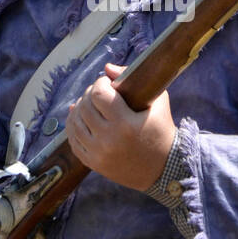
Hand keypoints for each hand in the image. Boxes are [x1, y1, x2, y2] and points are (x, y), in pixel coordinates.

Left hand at [66, 64, 176, 191]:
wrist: (164, 170)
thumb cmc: (162, 131)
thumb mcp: (158, 102)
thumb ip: (133, 80)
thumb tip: (107, 68)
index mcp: (125, 124)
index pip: (99, 94)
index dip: (100, 83)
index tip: (107, 83)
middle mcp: (109, 140)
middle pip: (84, 107)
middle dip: (89, 94)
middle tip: (98, 92)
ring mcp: (99, 154)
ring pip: (74, 123)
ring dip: (79, 109)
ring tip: (89, 104)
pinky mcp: (94, 164)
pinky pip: (73, 141)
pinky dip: (73, 127)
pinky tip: (80, 119)